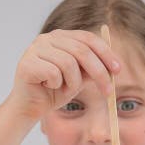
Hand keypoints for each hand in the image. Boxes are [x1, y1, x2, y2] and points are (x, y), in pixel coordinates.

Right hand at [6, 29, 120, 121]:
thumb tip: (113, 66)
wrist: (30, 108)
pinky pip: (54, 73)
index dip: (106, 54)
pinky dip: (57, 85)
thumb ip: (92, 69)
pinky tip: (48, 88)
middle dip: (99, 72)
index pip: (88, 38)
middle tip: (108, 92)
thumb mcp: (79, 79)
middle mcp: (47, 38)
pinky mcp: (27, 63)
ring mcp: (35, 48)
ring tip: (65, 90)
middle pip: (82, 50)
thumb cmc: (54, 92)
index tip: (118, 70)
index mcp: (61, 37)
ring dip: (73, 83)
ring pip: (68, 63)